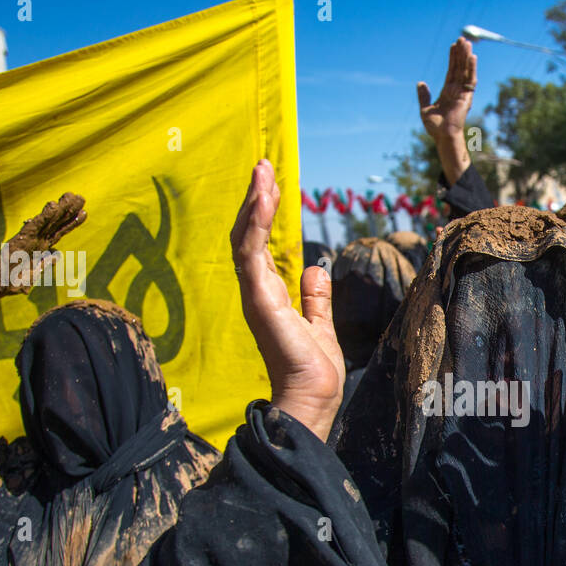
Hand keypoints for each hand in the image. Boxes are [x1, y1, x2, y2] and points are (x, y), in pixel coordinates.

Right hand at [0, 192, 86, 320]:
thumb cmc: (10, 282)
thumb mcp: (33, 274)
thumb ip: (44, 264)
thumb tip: (56, 254)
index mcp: (40, 248)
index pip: (59, 232)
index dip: (71, 222)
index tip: (84, 212)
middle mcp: (36, 240)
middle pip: (55, 223)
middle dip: (68, 210)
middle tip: (81, 197)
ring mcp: (27, 239)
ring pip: (46, 221)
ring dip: (58, 208)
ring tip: (70, 196)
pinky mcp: (19, 240)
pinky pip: (33, 226)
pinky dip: (43, 217)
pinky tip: (53, 206)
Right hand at [230, 160, 344, 441]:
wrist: (312, 398)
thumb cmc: (314, 372)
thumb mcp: (320, 326)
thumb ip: (315, 298)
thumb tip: (315, 269)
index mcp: (270, 297)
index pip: (260, 247)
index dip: (263, 216)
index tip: (271, 186)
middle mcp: (257, 293)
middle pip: (247, 237)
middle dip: (255, 200)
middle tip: (263, 166)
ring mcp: (255, 295)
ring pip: (245, 239)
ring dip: (254, 204)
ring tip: (262, 172)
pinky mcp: (260, 300)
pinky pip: (251, 253)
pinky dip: (257, 223)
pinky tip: (266, 199)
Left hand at [417, 38, 476, 184]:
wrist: (442, 135)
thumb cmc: (434, 127)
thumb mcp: (424, 109)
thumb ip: (423, 95)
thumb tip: (420, 82)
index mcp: (447, 92)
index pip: (451, 71)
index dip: (452, 58)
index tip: (453, 46)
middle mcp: (456, 90)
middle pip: (459, 67)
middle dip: (460, 53)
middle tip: (462, 38)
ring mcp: (462, 92)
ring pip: (465, 70)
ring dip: (466, 56)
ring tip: (467, 42)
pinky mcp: (467, 96)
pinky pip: (471, 79)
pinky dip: (472, 68)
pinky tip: (472, 56)